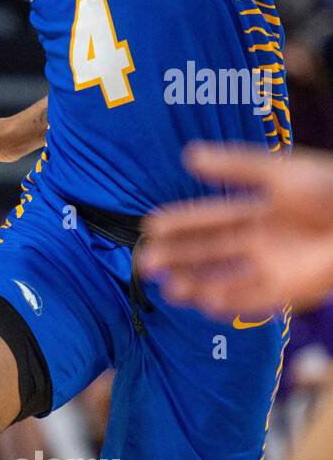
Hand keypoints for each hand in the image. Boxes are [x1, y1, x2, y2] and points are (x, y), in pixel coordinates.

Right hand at [141, 144, 332, 317]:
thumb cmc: (329, 189)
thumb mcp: (279, 173)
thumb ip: (234, 168)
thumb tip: (189, 155)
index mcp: (258, 211)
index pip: (209, 219)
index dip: (180, 222)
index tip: (150, 226)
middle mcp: (260, 242)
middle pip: (209, 253)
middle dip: (177, 258)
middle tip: (145, 261)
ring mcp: (272, 268)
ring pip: (223, 280)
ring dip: (194, 284)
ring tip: (168, 285)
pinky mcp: (288, 291)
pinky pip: (250, 302)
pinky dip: (226, 304)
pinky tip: (203, 301)